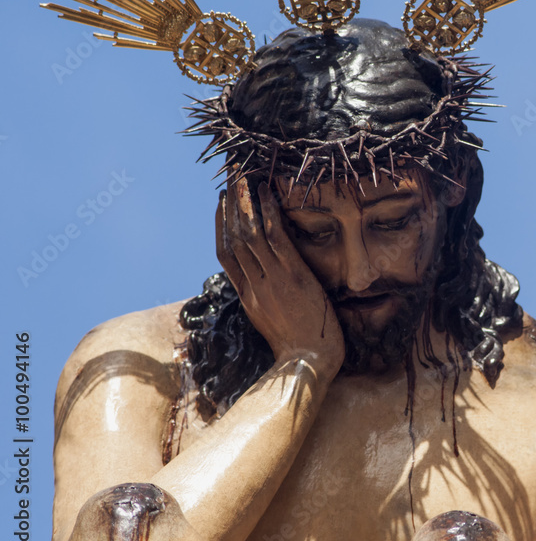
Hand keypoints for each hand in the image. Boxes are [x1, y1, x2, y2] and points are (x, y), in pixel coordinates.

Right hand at [216, 175, 343, 384]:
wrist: (309, 362)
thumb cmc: (299, 348)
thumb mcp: (274, 323)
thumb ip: (265, 302)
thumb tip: (262, 286)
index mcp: (247, 297)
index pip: (226, 256)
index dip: (221, 227)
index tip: (222, 205)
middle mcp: (253, 285)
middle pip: (233, 238)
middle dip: (230, 207)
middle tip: (229, 181)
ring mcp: (271, 279)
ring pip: (249, 234)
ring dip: (244, 202)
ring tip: (242, 177)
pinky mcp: (292, 276)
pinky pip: (275, 238)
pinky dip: (269, 212)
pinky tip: (267, 193)